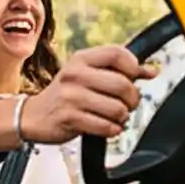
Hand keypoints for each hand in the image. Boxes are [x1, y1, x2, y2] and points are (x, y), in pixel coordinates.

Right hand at [19, 45, 157, 145]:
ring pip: (117, 108)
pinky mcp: (70, 118)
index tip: (134, 77)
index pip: (118, 54)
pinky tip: (105, 127)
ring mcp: (71, 97)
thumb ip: (118, 71)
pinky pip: (106, 127)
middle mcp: (75, 74)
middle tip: (127, 104)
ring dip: (122, 117)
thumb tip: (151, 70)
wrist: (33, 115)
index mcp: (81, 59)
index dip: (133, 66)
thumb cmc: (66, 95)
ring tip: (114, 117)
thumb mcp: (87, 75)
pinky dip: (112, 130)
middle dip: (132, 99)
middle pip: (123, 84)